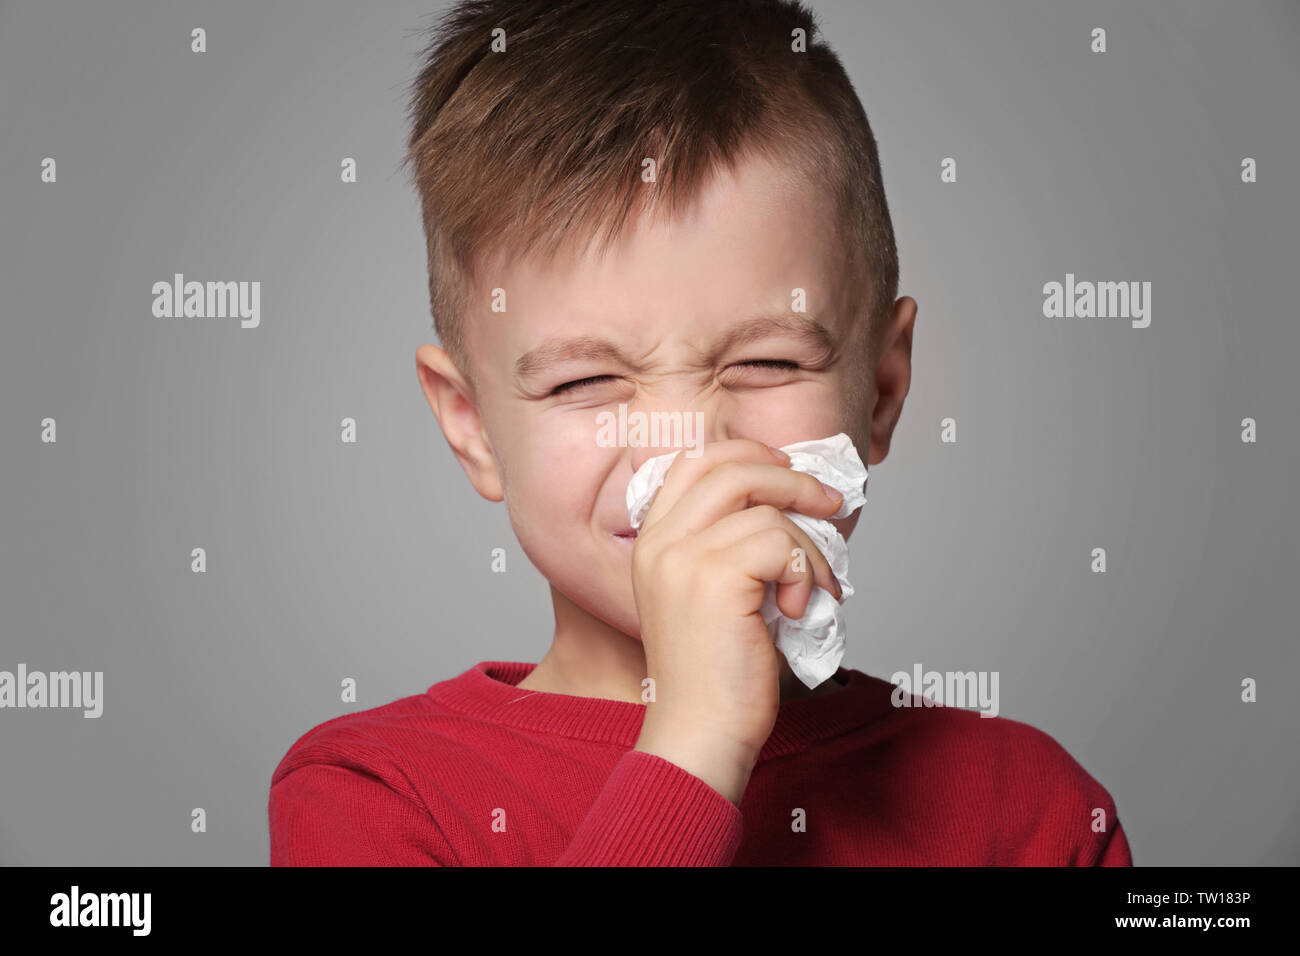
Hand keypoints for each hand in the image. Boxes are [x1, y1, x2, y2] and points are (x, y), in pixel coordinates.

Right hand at [630, 438, 843, 804]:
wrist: (700, 732)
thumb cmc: (715, 673)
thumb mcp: (708, 595)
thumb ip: (726, 545)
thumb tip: (789, 500)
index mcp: (651, 543)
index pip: (694, 463)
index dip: (747, 455)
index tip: (787, 471)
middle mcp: (659, 543)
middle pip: (732, 470)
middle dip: (793, 481)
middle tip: (830, 504)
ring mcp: (682, 559)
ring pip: (768, 513)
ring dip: (808, 550)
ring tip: (812, 591)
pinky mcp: (714, 579)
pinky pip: (781, 544)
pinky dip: (806, 574)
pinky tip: (798, 610)